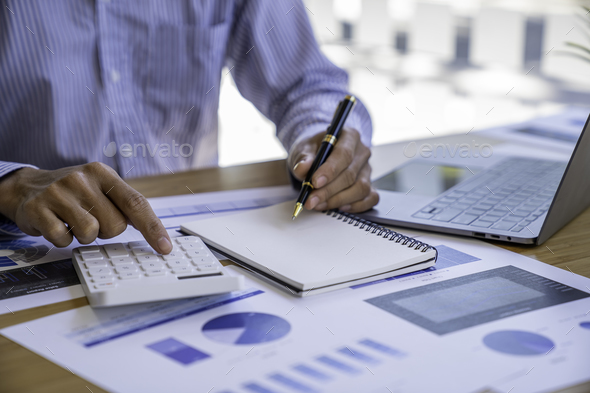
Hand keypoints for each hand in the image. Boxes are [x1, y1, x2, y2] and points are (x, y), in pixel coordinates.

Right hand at [0, 162, 172, 253]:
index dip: (153, 228)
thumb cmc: (74, 192)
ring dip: (85, 236)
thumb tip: (156, 232)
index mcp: (103, 173)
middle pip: (115, 225)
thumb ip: (126, 205)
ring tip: (74, 221)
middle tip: (91, 219)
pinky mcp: (38, 209)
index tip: (164, 247)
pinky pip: (63, 240)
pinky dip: (63, 239)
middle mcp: (82, 179)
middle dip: (107, 230)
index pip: (136, 203)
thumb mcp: (101, 188)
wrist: (28, 187)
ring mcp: (58, 193)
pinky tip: (58, 224)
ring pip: (91, 234)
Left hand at [289, 127, 378, 212]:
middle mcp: (362, 152)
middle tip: (311, 200)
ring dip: (338, 200)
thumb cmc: (314, 150)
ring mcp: (367, 170)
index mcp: (349, 136)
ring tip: (318, 204)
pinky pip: (371, 198)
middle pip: (350, 175)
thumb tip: (302, 168)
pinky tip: (339, 208)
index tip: (314, 182)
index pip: (344, 154)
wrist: (319, 155)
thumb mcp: (304, 148)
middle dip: (328, 191)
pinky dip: (356, 206)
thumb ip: (303, 157)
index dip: (330, 170)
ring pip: (360, 189)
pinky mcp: (370, 185)